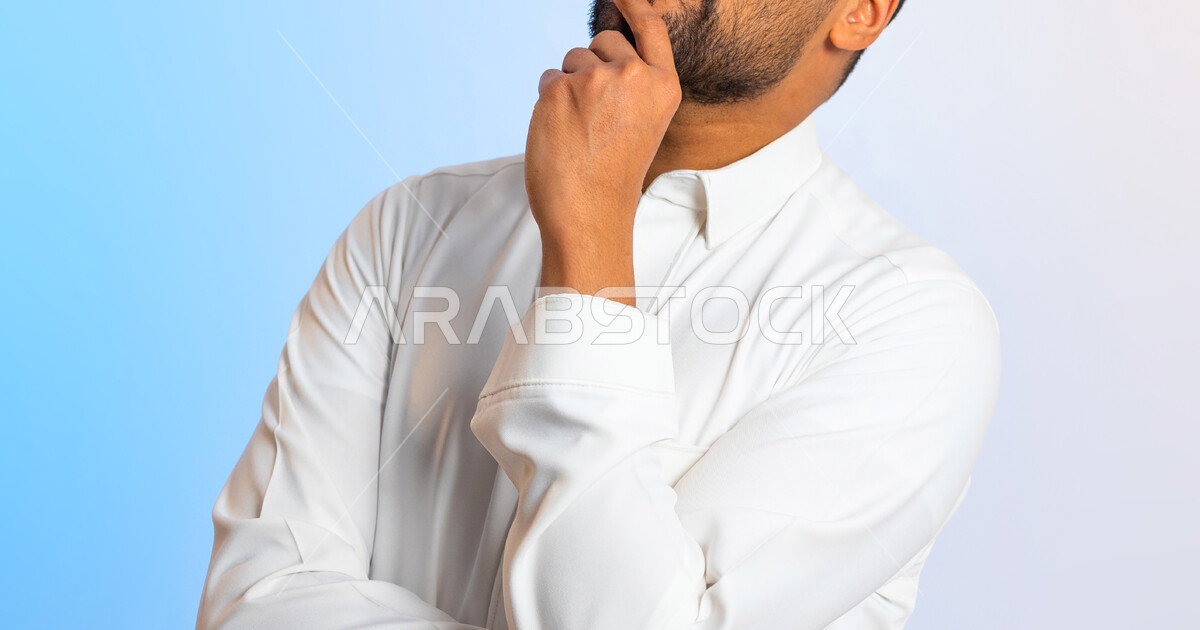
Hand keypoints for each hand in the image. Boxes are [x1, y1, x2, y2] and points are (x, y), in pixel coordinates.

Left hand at [525, 0, 681, 305]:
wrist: (590, 214)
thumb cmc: (614, 176)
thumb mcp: (643, 123)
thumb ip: (633, 84)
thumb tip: (598, 51)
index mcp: (664, 85)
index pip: (651, 25)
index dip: (635, 2)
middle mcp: (634, 75)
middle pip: (605, 40)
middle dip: (594, 63)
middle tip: (595, 112)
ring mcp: (595, 79)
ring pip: (573, 58)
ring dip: (569, 84)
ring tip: (580, 129)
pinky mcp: (558, 89)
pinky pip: (548, 78)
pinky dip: (548, 102)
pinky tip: (561, 134)